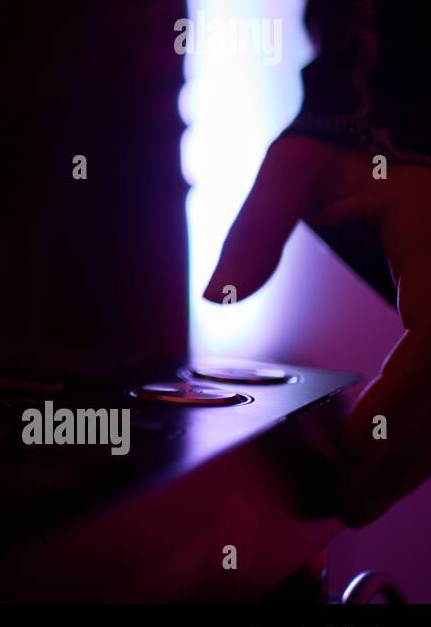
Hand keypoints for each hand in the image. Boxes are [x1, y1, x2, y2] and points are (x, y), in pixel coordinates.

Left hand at [204, 134, 430, 525]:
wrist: (398, 124)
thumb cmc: (351, 145)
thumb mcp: (292, 170)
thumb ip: (256, 228)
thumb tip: (218, 293)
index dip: (402, 403)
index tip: (356, 445)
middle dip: (407, 455)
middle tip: (350, 501)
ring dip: (420, 453)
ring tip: (364, 497)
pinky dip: (428, 425)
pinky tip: (392, 457)